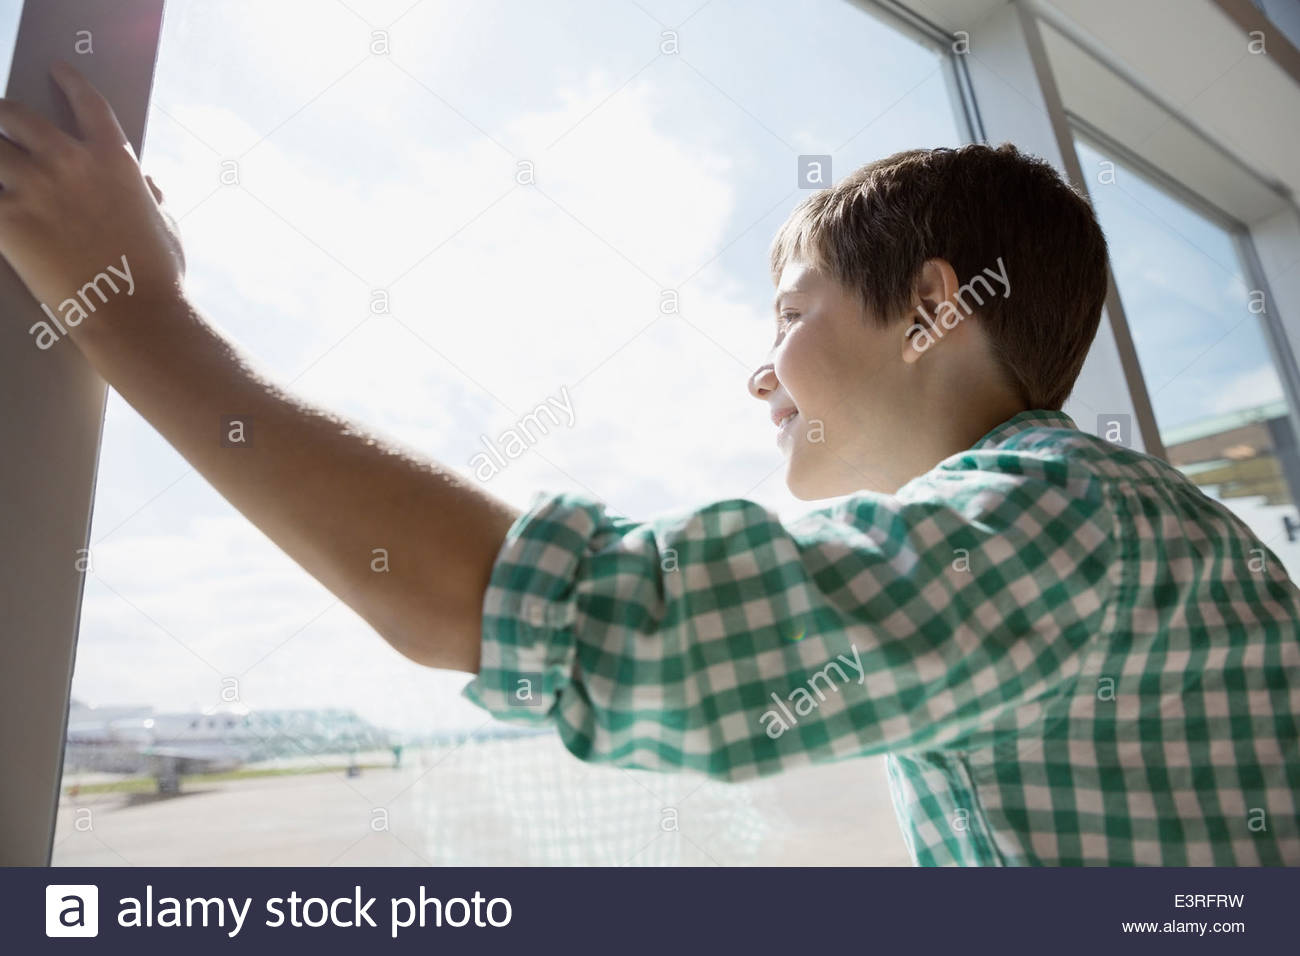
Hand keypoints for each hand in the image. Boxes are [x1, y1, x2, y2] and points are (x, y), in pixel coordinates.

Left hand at [0, 58, 185, 326]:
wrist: (134, 314)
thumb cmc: (158, 276)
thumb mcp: (167, 228)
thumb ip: (154, 198)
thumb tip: (152, 185)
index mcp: (116, 160)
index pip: (87, 102)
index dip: (70, 81)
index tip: (57, 70)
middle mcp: (71, 163)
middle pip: (18, 116)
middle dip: (4, 113)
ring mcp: (35, 188)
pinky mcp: (6, 220)